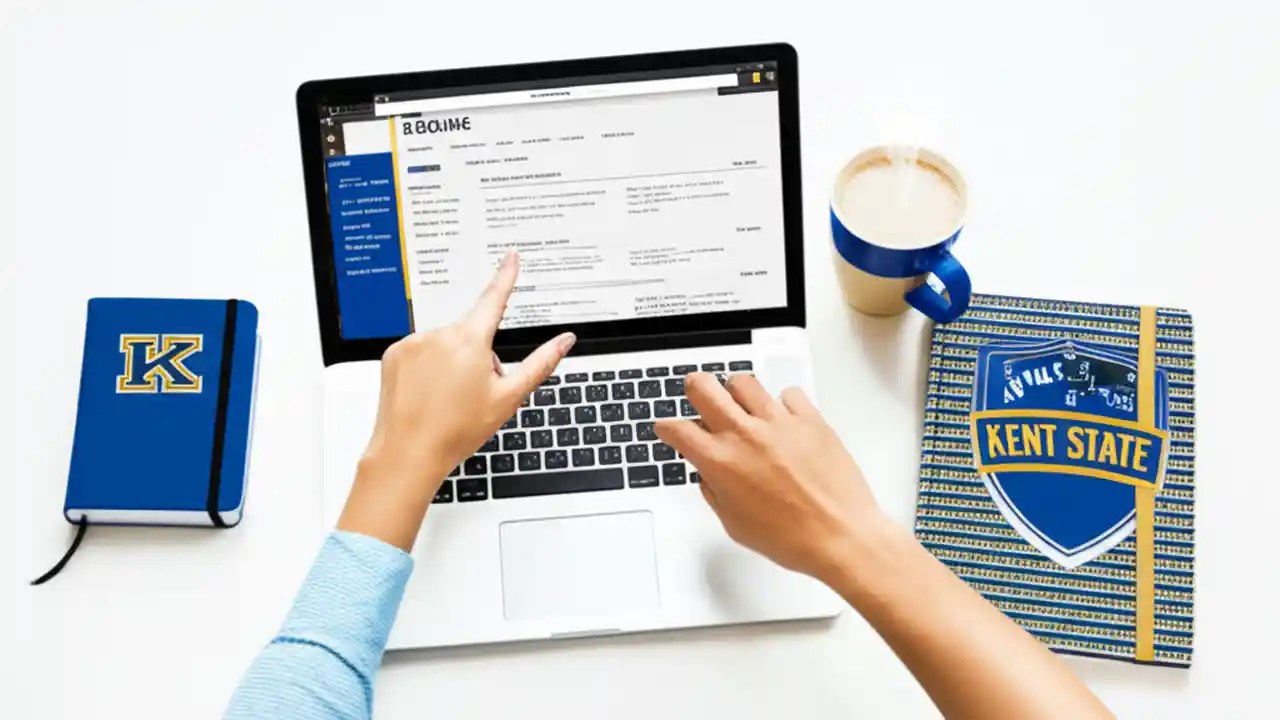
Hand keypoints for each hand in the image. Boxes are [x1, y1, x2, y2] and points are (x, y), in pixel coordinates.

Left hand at [339, 252, 574, 549]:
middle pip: (469, 334)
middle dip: (477, 356)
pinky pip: (419, 352)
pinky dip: (425, 368)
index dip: (506, 276)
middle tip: (472, 393)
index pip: (494, 299)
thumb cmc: (457, 430)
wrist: (409, 452)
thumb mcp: (508, 397)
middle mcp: (440, 335)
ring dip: (450, 363)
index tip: (511, 257)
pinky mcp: (394, 353)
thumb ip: (540, 363)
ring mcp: (414, 343)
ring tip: (446, 398)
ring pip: (443, 344)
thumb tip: (564, 341)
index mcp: (470, 341)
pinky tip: (427, 393)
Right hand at [655, 373, 884, 582]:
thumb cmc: (792, 538)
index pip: (677, 429)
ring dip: (737, 393)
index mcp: (720, 462)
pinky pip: (788, 394)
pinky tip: (784, 420)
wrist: (840, 536)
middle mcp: (745, 435)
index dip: (667, 428)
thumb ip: (715, 492)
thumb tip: (709, 474)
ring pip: (743, 382)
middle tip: (700, 399)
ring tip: (744, 408)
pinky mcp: (809, 420)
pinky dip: (783, 404)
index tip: (669, 429)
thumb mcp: (735, 524)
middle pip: (703, 386)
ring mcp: (778, 423)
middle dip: (695, 389)